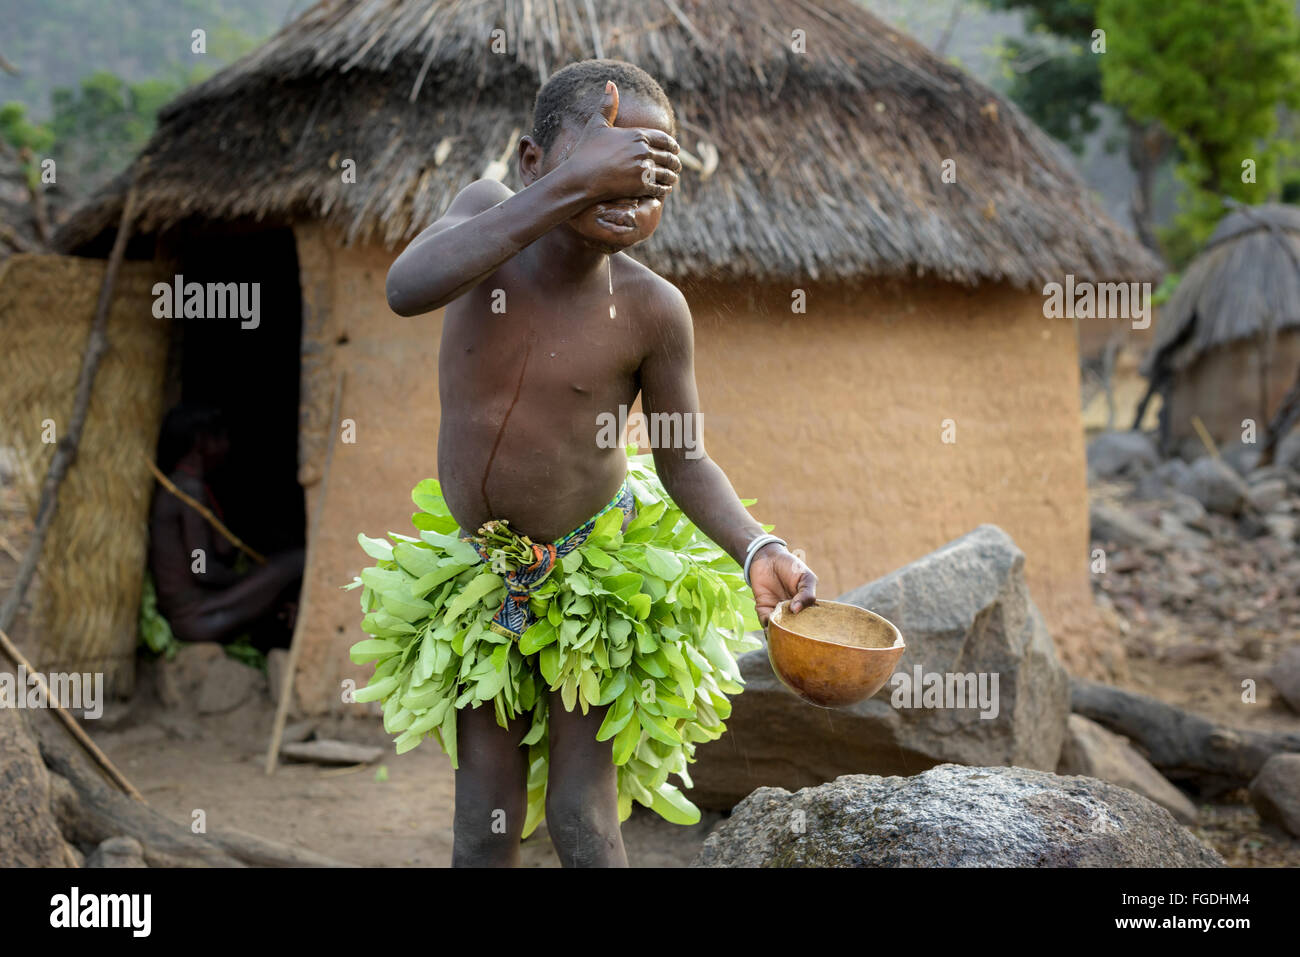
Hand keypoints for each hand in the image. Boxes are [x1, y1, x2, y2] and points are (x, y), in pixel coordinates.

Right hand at [562, 80, 680, 203]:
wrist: (580, 177)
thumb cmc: (586, 152)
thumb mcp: (596, 125)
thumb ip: (607, 105)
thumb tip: (610, 83)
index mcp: (637, 134)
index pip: (665, 139)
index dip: (673, 145)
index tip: (676, 149)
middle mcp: (644, 150)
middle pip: (669, 157)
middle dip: (674, 163)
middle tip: (676, 167)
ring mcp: (643, 168)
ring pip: (667, 173)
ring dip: (671, 177)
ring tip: (671, 180)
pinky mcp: (641, 186)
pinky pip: (660, 188)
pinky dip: (664, 190)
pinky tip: (663, 191)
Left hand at [748, 543, 816, 627]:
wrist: (768, 557)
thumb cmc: (791, 566)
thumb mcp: (806, 577)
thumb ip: (806, 594)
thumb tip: (796, 610)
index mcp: (806, 606)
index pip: (810, 622)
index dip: (810, 630)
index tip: (810, 634)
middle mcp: (792, 613)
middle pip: (794, 629)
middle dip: (794, 634)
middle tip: (795, 637)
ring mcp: (778, 612)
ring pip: (779, 629)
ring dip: (779, 634)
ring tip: (782, 635)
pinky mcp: (763, 609)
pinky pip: (765, 623)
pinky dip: (767, 628)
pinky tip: (770, 627)